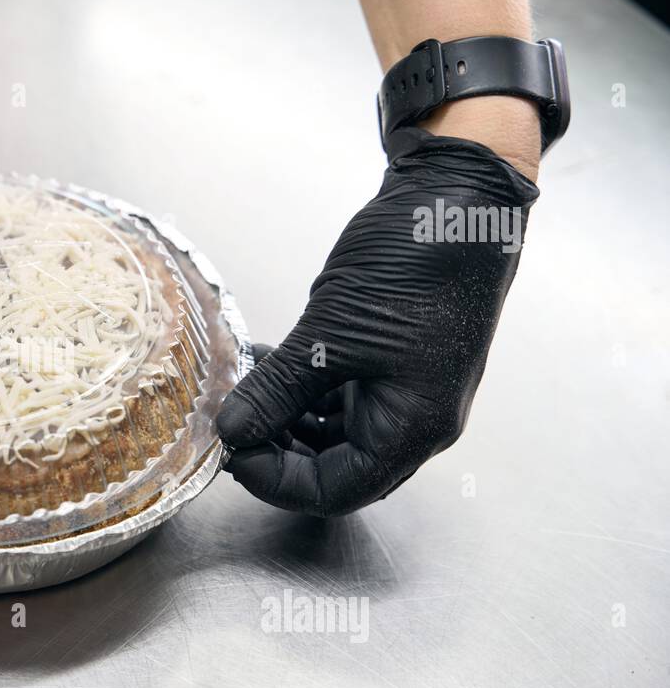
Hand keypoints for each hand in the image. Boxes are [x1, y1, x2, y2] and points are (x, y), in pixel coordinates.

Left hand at [218, 127, 538, 515]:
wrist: (458, 196)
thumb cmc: (415, 264)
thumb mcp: (329, 333)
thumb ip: (277, 389)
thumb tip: (232, 430)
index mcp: (413, 429)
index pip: (335, 491)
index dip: (275, 481)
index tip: (230, 451)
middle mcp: (415, 421)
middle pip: (334, 469)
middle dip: (275, 451)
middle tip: (229, 423)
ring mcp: (406, 391)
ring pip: (331, 433)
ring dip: (282, 419)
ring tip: (240, 389)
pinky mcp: (392, 361)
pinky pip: (337, 395)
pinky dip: (297, 389)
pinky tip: (262, 364)